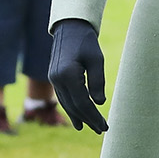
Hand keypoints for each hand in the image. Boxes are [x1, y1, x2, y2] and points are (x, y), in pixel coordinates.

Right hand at [48, 18, 107, 132]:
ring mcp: (53, 79)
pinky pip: (63, 98)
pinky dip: (72, 109)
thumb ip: (98, 81)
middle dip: (88, 119)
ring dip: (79, 117)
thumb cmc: (86, 42)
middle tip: (101, 130)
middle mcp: (57, 79)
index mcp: (68, 74)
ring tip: (91, 128)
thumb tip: (99, 103)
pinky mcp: (54, 79)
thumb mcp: (97, 59)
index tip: (104, 126)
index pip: (83, 102)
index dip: (94, 116)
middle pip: (74, 106)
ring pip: (67, 104)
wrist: (69, 28)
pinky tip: (78, 120)